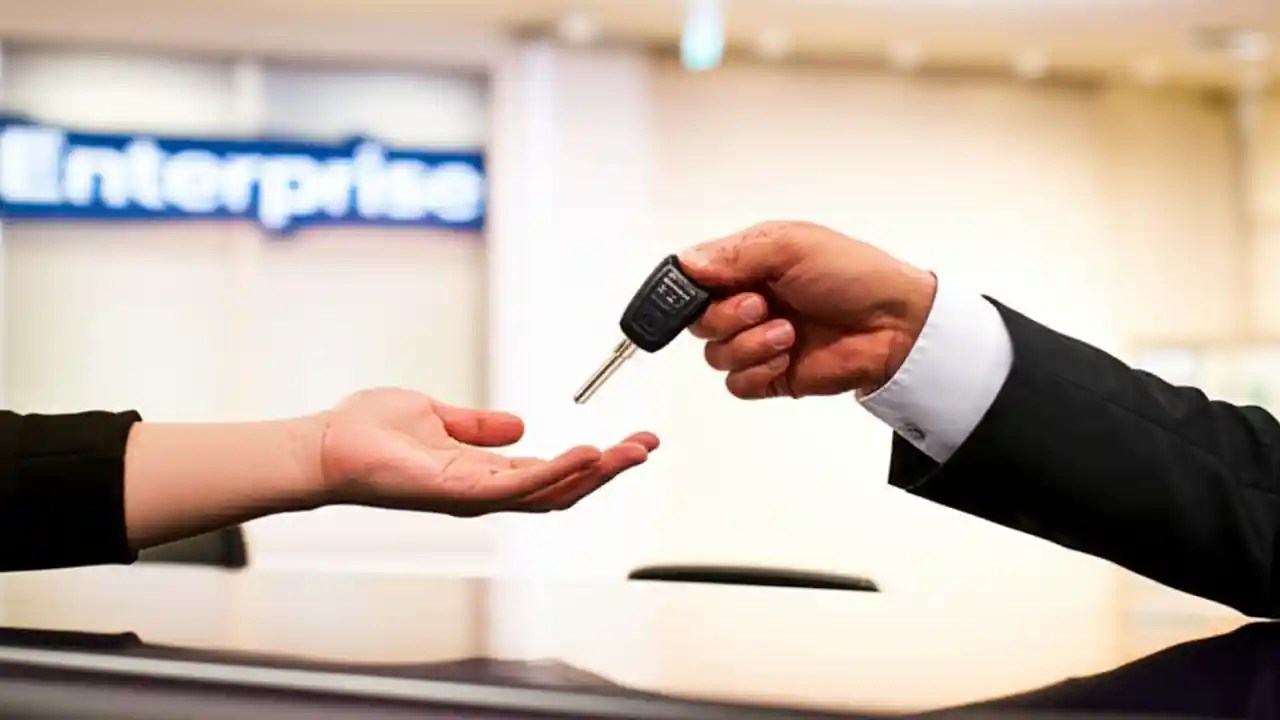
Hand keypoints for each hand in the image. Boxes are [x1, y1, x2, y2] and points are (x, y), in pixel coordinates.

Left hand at [319, 388, 657, 515]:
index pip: (553, 470)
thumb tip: (517, 425)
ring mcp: (475, 495)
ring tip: (632, 451)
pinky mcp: (459, 491)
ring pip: (551, 492)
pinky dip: (556, 472)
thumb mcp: (437, 416)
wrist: (325, 445)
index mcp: (485, 472)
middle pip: (564, 488)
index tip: (633, 438)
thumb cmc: (367, 434)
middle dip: (611, 469)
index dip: (597, 459)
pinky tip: (585, 455)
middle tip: (648, 445)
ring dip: (596, 472)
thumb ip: (478, 425)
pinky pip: (518, 486)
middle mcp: (486, 490)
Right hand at [678, 221, 936, 398]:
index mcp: (748, 265)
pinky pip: (736, 383)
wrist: (894, 325)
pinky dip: (757, 372)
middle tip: (762, 306)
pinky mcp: (771, 375)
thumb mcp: (790, 246)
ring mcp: (758, 341)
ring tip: (788, 334)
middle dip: (725, 317)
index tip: (706, 289)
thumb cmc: (853, 275)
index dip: (691, 289)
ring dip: (748, 345)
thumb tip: (686, 263)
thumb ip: (733, 255)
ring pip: (715, 355)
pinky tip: (787, 358)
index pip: (694, 279)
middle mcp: (748, 302)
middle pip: (698, 322)